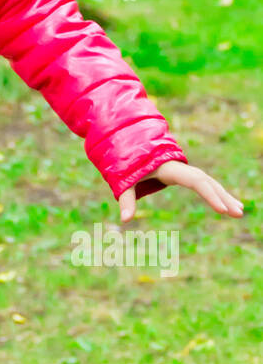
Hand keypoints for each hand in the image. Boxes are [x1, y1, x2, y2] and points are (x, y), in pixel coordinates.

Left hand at [118, 159, 243, 221]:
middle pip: (207, 182)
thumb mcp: (126, 180)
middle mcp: (182, 168)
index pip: (195, 181)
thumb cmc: (128, 164)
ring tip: (239, 211)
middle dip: (223, 197)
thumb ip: (127, 199)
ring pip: (209, 182)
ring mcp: (185, 171)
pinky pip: (204, 184)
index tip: (221, 210)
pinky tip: (228, 204)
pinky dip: (216, 193)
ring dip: (224, 195)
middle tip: (238, 214)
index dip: (209, 195)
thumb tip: (124, 220)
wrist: (130, 144)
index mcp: (170, 168)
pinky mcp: (184, 175)